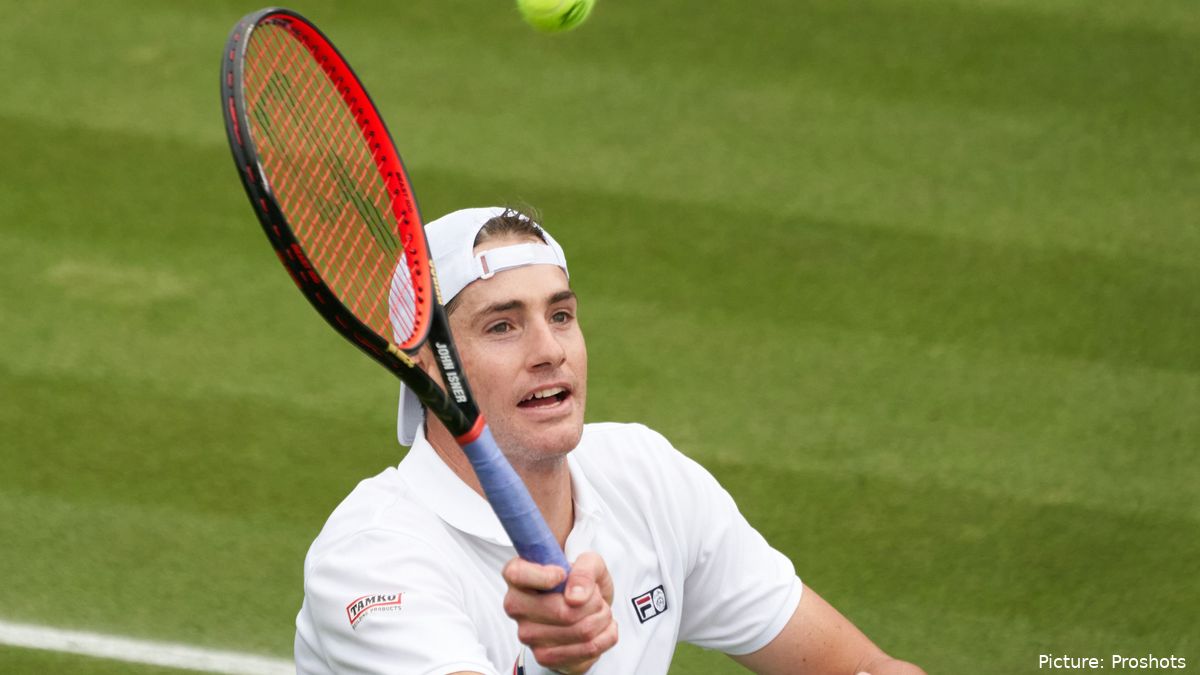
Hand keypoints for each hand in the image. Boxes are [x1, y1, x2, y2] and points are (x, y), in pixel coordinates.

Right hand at [502, 551, 617, 673]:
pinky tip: (602, 626)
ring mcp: (527, 634)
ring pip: (581, 631)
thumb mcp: (588, 563)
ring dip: (602, 618)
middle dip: (594, 602)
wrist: (583, 613)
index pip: (517, 574)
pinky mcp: (543, 656)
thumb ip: (584, 570)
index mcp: (517, 575)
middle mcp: (516, 605)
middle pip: (564, 611)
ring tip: (600, 611)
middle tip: (596, 596)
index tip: (563, 574)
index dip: (544, 576)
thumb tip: (575, 597)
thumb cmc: (580, 583)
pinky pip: (588, 649)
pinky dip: (606, 636)